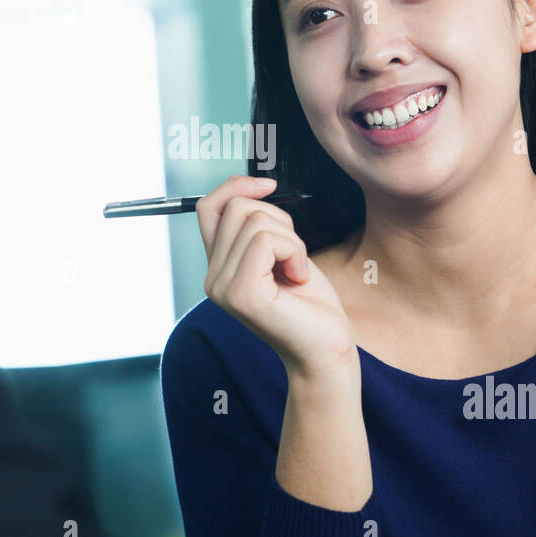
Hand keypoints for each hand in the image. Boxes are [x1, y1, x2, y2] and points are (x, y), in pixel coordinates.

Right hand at [196, 175, 357, 382]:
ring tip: (297, 271)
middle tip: (294, 257)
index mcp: (218, 266)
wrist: (326, 349)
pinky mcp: (242, 294)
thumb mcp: (281, 252)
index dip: (237, 186)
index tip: (268, 187)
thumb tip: (255, 186)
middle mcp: (212, 277)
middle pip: (238, 208)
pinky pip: (267, 241)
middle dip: (279, 221)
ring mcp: (223, 287)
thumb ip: (258, 227)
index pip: (209, 207)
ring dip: (291, 240)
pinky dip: (295, 252)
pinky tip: (299, 278)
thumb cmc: (310, 304)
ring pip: (255, 221)